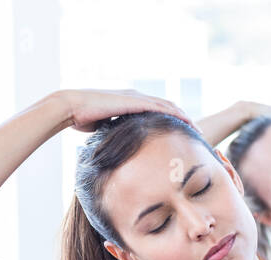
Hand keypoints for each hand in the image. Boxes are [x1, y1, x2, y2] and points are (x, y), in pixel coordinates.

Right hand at [61, 88, 195, 132]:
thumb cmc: (82, 119)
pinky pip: (161, 108)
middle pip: (167, 107)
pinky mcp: (135, 102)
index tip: (184, 133)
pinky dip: (176, 114)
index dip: (172, 120)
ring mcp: (136, 97)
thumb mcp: (104, 128)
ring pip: (168, 106)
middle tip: (199, 133)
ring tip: (198, 130)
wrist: (72, 107)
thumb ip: (115, 134)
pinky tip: (187, 122)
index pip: (157, 110)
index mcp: (130, 102)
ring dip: (185, 117)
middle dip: (184, 119)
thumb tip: (118, 151)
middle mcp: (136, 97)